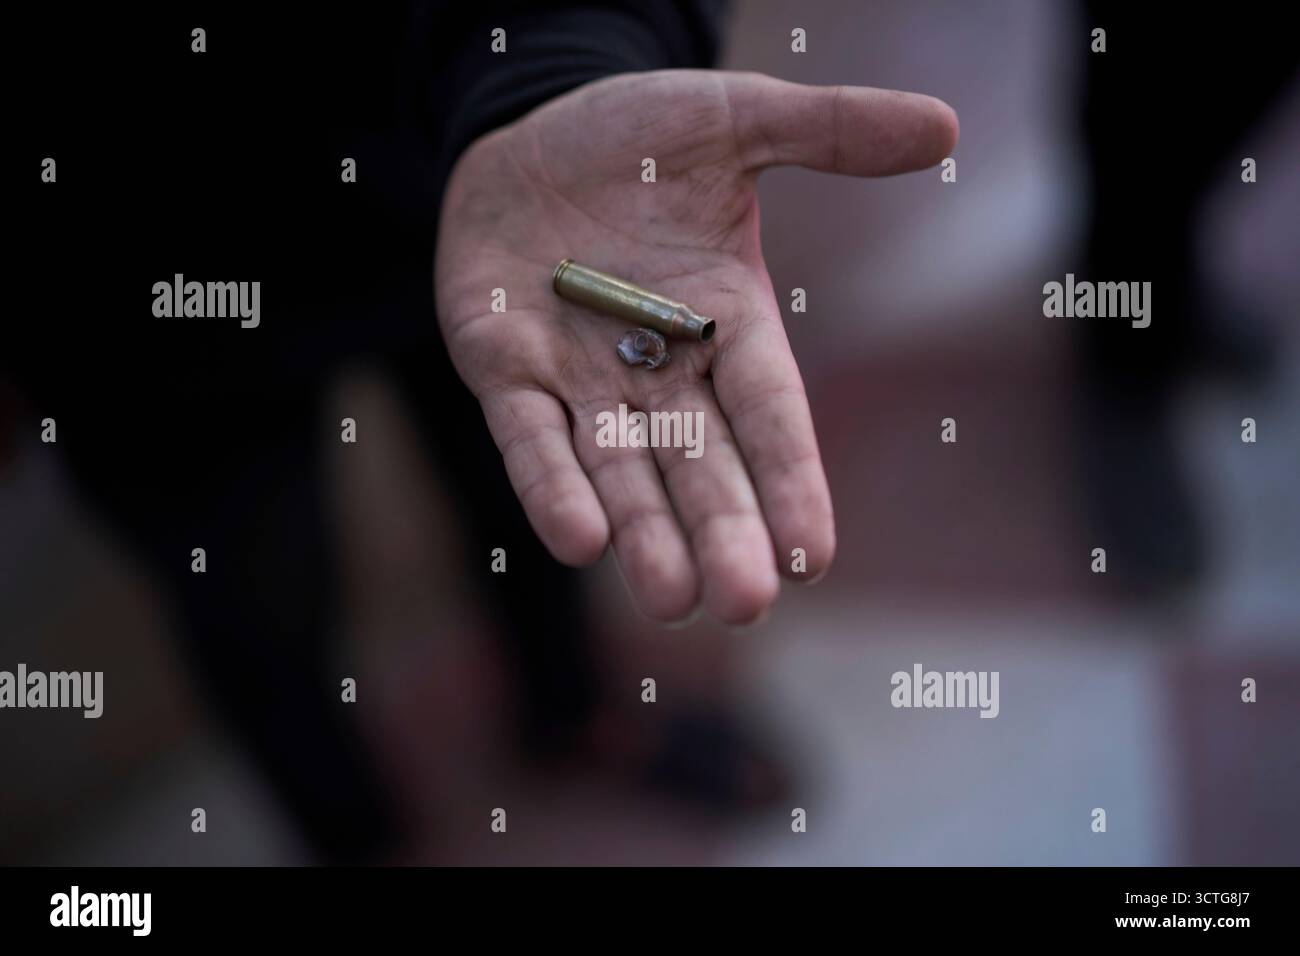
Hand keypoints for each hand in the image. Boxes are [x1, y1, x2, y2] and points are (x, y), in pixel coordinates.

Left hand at [435, 69, 956, 623]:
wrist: (527, 136)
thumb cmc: (638, 138)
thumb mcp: (733, 120)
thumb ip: (827, 129)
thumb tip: (945, 126)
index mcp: (728, 320)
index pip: (770, 412)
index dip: (791, 480)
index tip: (814, 556)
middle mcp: (660, 368)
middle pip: (700, 464)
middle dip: (722, 531)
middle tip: (743, 603)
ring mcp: (580, 379)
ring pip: (620, 473)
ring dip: (642, 536)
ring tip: (670, 598)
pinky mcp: (504, 373)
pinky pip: (529, 439)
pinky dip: (551, 487)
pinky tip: (579, 540)